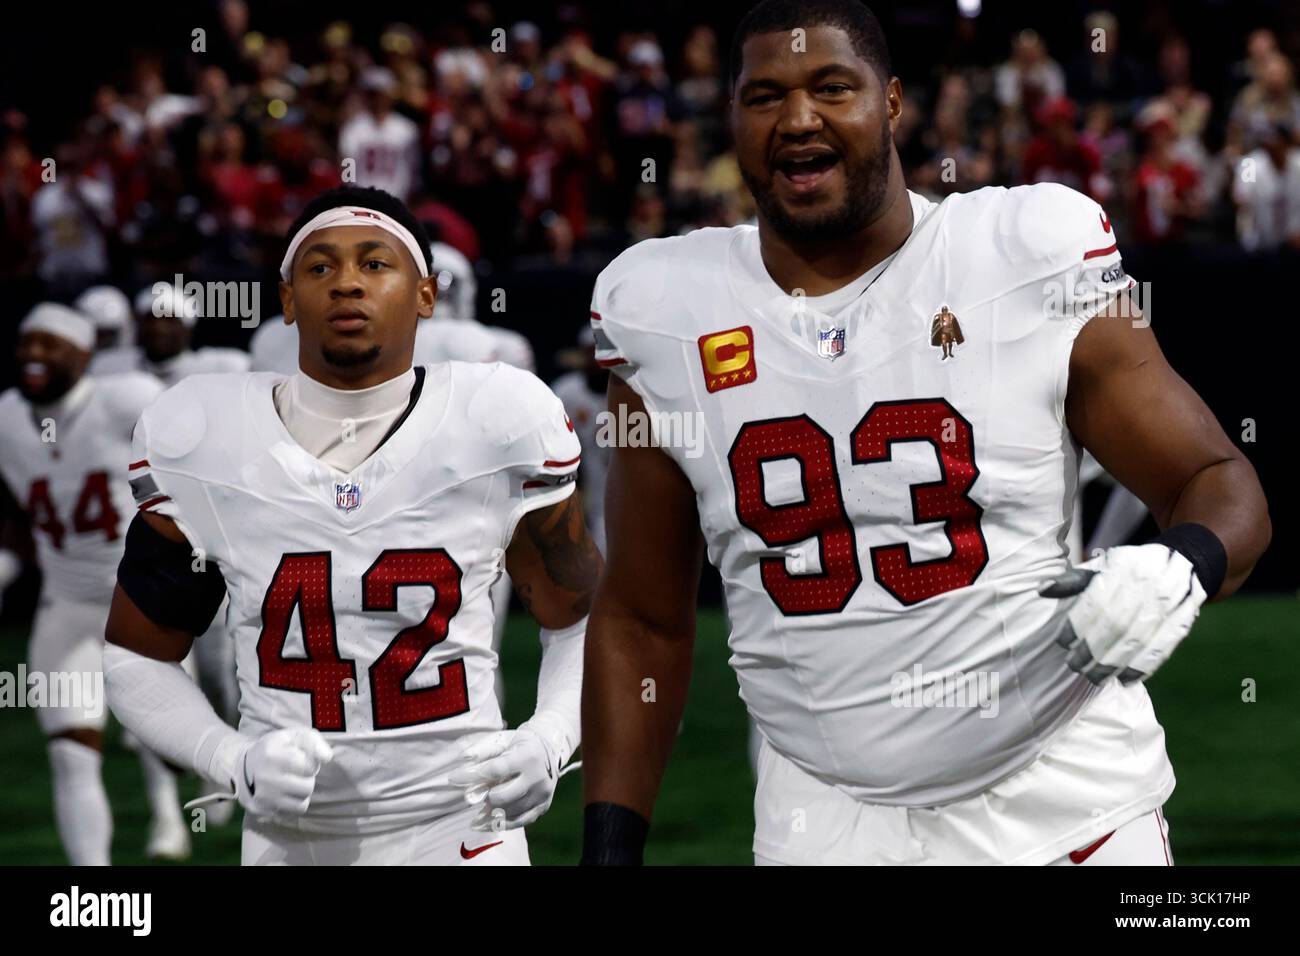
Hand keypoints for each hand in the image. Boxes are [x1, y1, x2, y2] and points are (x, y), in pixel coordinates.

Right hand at [235, 728, 333, 819]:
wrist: (244, 766)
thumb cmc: (277, 749)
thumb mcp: (293, 736)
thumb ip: (314, 742)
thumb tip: (327, 757)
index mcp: (273, 755)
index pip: (308, 767)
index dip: (311, 764)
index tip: (303, 761)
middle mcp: (266, 778)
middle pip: (307, 787)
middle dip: (307, 780)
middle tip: (298, 774)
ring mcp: (262, 797)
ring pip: (301, 805)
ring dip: (301, 794)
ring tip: (292, 784)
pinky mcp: (261, 810)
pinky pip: (290, 814)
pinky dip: (292, 805)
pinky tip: (285, 795)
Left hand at [448, 727, 560, 831]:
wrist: (548, 752)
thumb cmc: (518, 745)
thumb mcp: (502, 739)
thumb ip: (482, 749)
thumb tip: (463, 759)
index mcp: (527, 756)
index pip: (496, 770)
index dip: (472, 775)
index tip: (453, 778)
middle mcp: (537, 778)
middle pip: (502, 796)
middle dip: (483, 797)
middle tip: (472, 795)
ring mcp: (541, 795)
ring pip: (508, 812)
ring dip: (488, 812)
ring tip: (477, 810)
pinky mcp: (542, 807)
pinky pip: (517, 822)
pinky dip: (498, 824)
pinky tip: (483, 823)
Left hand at [1039, 544, 1205, 684]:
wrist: (1182, 561)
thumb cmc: (1130, 567)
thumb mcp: (1103, 565)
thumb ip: (1073, 580)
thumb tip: (1042, 589)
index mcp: (1124, 567)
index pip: (1096, 602)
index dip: (1077, 625)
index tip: (1062, 643)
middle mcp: (1148, 584)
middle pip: (1116, 624)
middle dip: (1092, 650)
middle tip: (1074, 666)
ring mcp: (1169, 604)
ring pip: (1138, 640)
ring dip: (1113, 664)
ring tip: (1094, 678)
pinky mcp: (1183, 620)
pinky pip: (1162, 648)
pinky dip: (1142, 667)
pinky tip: (1124, 679)